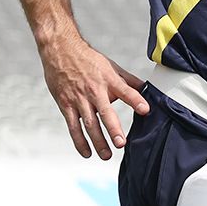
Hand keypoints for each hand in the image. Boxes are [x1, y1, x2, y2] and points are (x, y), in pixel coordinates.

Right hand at [40, 31, 149, 159]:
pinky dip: (79, 141)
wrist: (60, 50)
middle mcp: (94, 91)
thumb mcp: (111, 66)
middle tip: (121, 144)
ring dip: (98, 141)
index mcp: (108, 80)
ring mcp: (78, 99)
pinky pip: (73, 126)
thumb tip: (146, 89)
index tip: (145, 110)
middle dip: (113, 129)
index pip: (125, 91)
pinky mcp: (66, 105)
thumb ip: (128, 80)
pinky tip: (87, 153)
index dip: (135, 100)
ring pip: (89, 124)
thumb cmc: (88, 59)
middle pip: (105, 113)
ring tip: (107, 155)